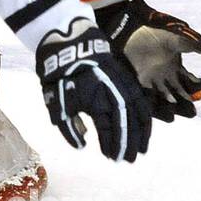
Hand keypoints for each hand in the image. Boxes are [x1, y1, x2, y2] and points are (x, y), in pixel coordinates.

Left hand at [36, 18, 151, 161]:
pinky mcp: (125, 77)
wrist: (68, 41)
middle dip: (129, 144)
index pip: (110, 130)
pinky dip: (144, 114)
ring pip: (138, 112)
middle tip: (129, 160)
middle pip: (127, 124)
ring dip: (142, 132)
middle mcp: (115, 94)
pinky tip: (143, 124)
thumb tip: (82, 146)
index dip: (112, 145)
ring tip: (142, 148)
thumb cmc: (59, 73)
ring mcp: (122, 84)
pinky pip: (139, 99)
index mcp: (98, 102)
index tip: (112, 158)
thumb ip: (69, 126)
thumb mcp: (56, 101)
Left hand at [96, 0, 200, 121]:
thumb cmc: (154, 29)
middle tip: (192, 113)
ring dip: (166, 106)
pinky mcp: (136, 77)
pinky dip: (149, 101)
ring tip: (173, 116)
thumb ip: (190, 43)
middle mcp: (162, 74)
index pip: (186, 81)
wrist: (131, 25)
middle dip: (183, 103)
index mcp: (173, 65)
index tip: (200, 96)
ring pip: (161, 95)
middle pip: (175, 92)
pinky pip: (144, 93)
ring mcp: (150, 76)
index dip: (193, 88)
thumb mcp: (175, 35)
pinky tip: (154, 109)